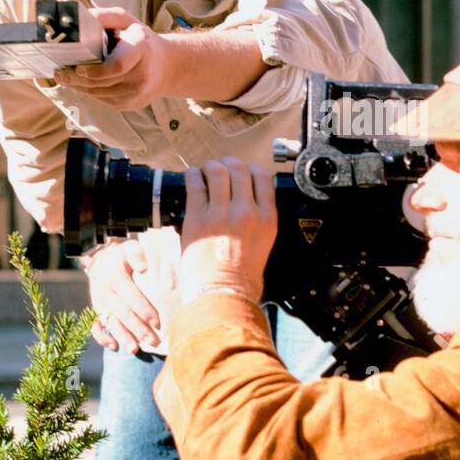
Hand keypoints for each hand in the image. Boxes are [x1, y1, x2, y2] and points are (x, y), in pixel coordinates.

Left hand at [54, 7, 170, 110]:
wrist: (166, 67)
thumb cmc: (140, 40)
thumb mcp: (127, 21)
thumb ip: (105, 17)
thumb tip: (79, 20)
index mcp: (142, 49)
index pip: (118, 65)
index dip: (95, 70)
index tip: (78, 68)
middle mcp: (143, 74)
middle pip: (103, 82)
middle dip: (77, 79)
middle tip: (60, 73)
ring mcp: (138, 93)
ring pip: (100, 93)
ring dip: (81, 87)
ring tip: (66, 77)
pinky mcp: (132, 104)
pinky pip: (104, 100)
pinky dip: (91, 92)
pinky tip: (83, 84)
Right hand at [86, 239, 163, 353]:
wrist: (100, 259)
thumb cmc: (121, 256)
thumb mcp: (128, 248)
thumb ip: (136, 254)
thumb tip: (144, 267)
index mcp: (115, 277)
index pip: (131, 295)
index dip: (143, 309)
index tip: (157, 322)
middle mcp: (106, 292)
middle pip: (122, 313)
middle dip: (137, 329)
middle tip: (153, 341)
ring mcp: (99, 303)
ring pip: (110, 323)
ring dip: (123, 337)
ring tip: (135, 350)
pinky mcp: (96, 311)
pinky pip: (95, 327)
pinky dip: (102, 338)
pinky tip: (114, 347)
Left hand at [178, 158, 276, 305]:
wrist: (224, 295)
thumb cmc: (243, 276)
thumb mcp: (265, 242)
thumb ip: (259, 217)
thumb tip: (247, 197)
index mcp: (267, 218)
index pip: (263, 177)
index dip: (251, 169)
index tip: (243, 172)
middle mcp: (246, 212)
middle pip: (240, 169)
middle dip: (230, 164)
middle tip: (222, 168)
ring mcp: (221, 214)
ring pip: (218, 171)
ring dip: (211, 166)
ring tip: (206, 172)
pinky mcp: (198, 218)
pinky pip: (195, 184)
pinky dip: (193, 175)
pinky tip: (192, 178)